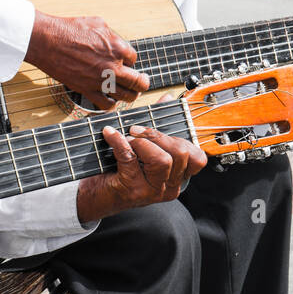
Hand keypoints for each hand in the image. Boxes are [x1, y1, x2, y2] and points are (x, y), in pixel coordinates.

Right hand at [26, 11, 149, 108]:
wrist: (47, 41)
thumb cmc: (68, 29)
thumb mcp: (98, 23)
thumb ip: (112, 35)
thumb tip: (115, 41)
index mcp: (118, 48)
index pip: (134, 59)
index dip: (129, 61)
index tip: (124, 61)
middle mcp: (113, 67)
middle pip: (138, 82)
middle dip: (142, 82)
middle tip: (141, 82)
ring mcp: (100, 81)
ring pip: (127, 96)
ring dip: (130, 95)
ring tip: (129, 93)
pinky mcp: (87, 90)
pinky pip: (106, 105)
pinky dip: (110, 104)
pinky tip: (109, 99)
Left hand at [75, 124, 207, 222]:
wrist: (95, 195)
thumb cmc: (119, 170)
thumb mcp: (143, 148)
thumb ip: (158, 125)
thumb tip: (168, 98)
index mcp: (177, 177)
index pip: (197, 159)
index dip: (182, 140)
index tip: (161, 132)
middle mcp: (170, 187)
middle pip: (180, 155)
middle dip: (158, 136)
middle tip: (136, 130)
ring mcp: (152, 191)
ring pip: (162, 160)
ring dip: (142, 143)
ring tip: (127, 138)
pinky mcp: (132, 190)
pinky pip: (130, 160)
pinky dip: (119, 142)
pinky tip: (110, 134)